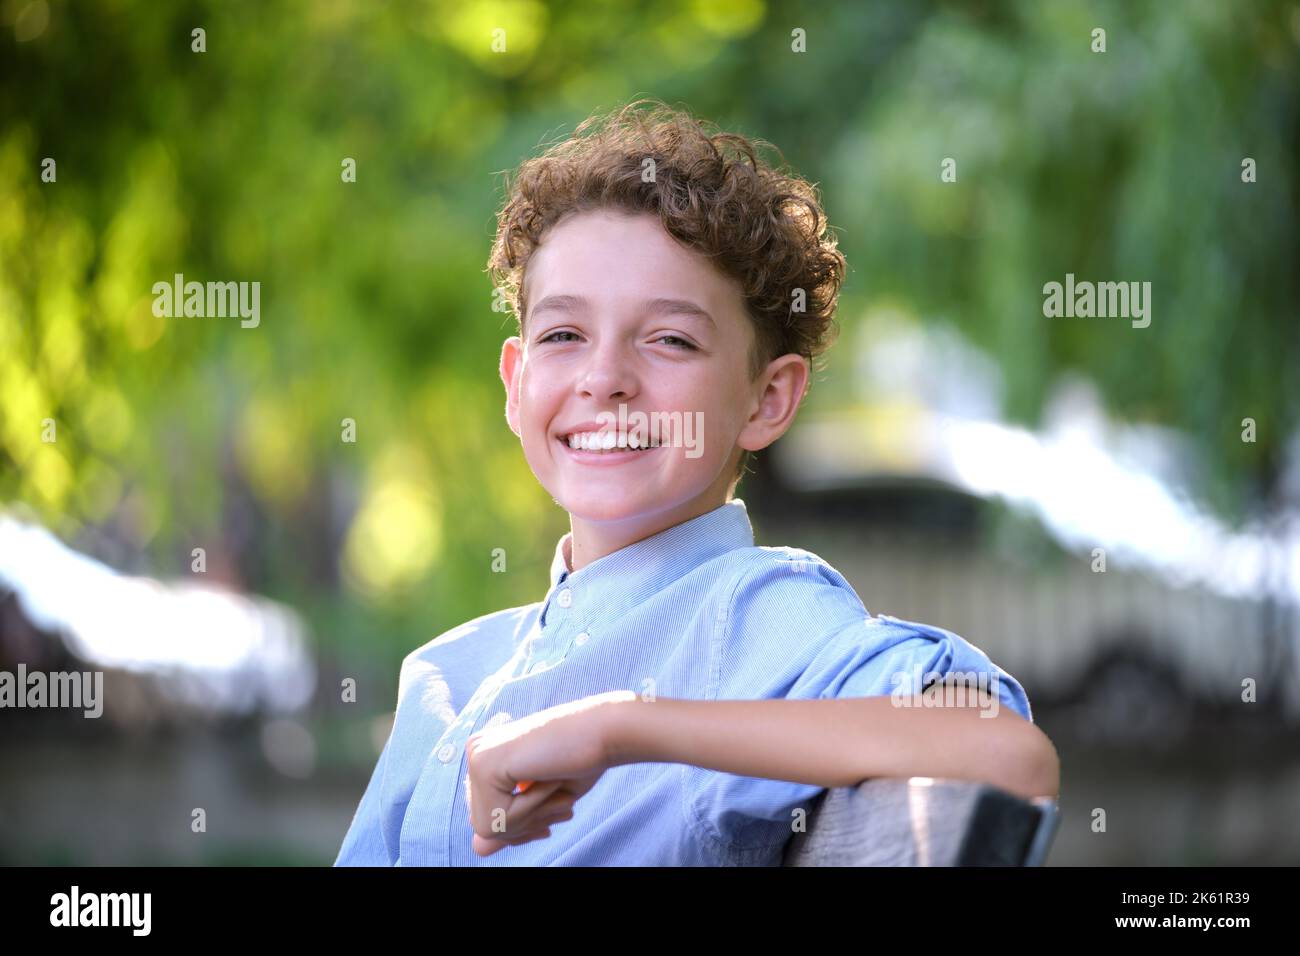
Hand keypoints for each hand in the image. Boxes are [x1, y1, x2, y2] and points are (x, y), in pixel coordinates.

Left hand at [465, 689, 635, 856]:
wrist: (603, 732)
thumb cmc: (578, 763)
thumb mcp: (540, 803)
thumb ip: (508, 825)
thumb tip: (476, 849)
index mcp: (486, 758)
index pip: (487, 818)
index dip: (521, 826)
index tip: (550, 815)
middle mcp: (475, 752)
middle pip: (483, 825)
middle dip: (526, 824)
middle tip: (558, 798)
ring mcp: (477, 755)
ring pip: (488, 827)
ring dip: (533, 816)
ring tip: (556, 786)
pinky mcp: (485, 763)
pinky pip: (499, 819)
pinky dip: (532, 809)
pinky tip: (551, 779)